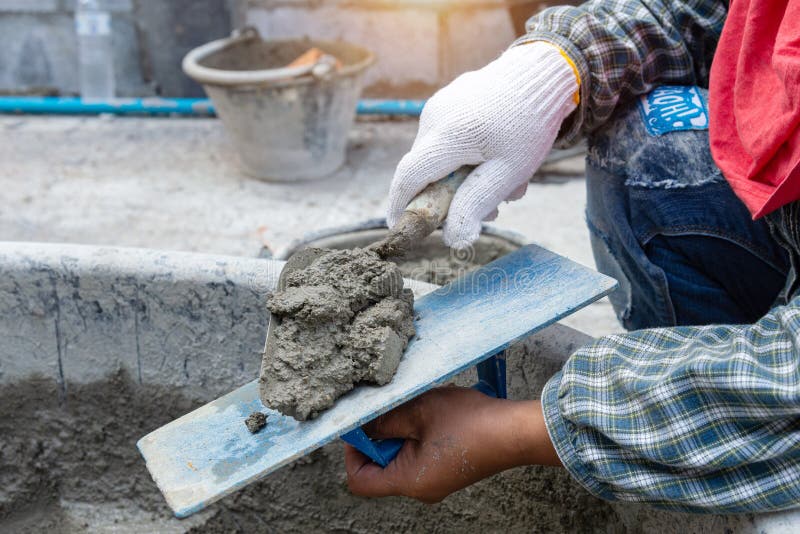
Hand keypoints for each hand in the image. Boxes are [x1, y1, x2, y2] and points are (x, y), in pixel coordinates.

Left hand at [344, 386, 559, 503]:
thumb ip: (385, 420)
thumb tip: (362, 425)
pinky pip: (419, 454)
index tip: (360, 425)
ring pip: (400, 457)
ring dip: (401, 430)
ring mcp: (435, 480)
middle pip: (379, 467)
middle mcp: (420, 488)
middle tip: (392, 408)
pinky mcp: (446, 469)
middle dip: (380, 435)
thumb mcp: (419, 412)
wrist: (516, 431)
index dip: (353, 451)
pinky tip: (432, 413)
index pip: (360, 480)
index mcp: (410, 481)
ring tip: (418, 408)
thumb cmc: (471, 422)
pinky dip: (417, 433)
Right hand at [387, 42, 578, 248]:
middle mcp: (434, 116)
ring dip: (464, 176)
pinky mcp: (447, 99)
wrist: (543, 72)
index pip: (409, 177)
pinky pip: (446, 138)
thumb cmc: (529, 124)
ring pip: (437, 155)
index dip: (400, 205)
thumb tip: (452, 240)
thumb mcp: (508, 172)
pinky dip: (466, 156)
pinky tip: (496, 156)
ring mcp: (438, 105)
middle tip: (492, 209)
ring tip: (506, 180)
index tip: (399, 226)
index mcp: (448, 134)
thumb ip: (476, 205)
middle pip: (424, 169)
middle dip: (450, 195)